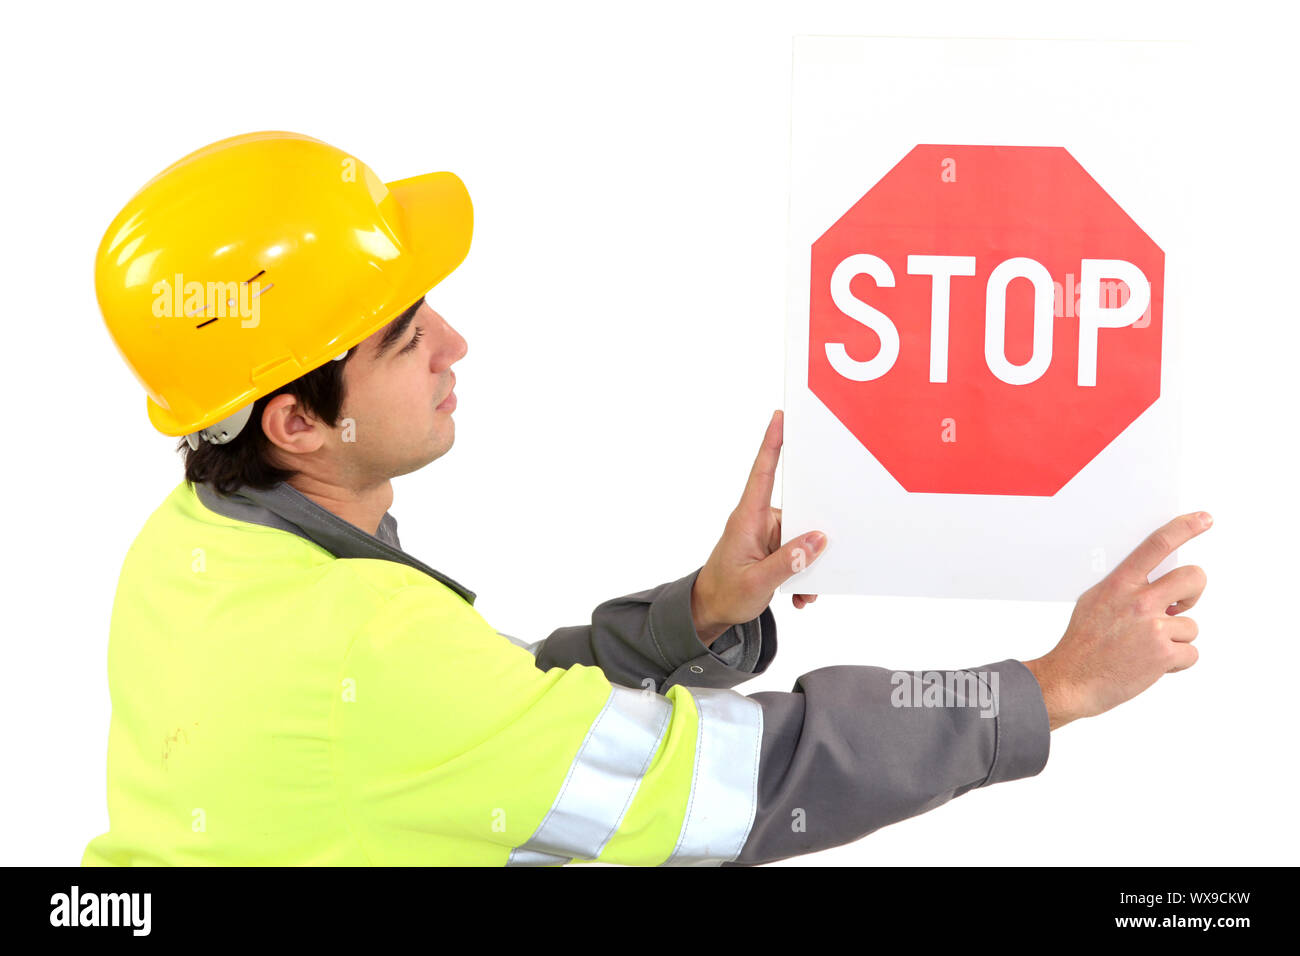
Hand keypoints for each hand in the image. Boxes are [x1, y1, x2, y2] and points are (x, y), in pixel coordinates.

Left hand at [691, 410, 827, 642]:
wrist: (710, 611)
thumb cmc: (725, 594)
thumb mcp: (757, 583)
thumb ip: (788, 563)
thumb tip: (818, 540)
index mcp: (748, 519)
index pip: (762, 473)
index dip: (772, 444)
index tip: (780, 417)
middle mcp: (758, 520)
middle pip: (797, 509)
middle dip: (814, 536)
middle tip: (822, 559)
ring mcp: (767, 534)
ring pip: (803, 537)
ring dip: (808, 564)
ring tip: (805, 591)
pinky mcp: (774, 547)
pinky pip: (798, 552)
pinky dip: (803, 574)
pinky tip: (800, 595)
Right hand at [1023, 511, 1211, 730]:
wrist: (1071, 680)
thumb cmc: (1081, 643)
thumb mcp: (1094, 601)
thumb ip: (1124, 588)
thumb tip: (1153, 583)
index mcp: (1119, 584)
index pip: (1157, 546)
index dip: (1184, 528)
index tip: (1204, 519)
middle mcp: (1139, 601)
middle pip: (1193, 578)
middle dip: (1195, 591)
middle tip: (1182, 605)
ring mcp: (1153, 628)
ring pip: (1191, 625)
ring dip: (1175, 638)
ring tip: (1147, 648)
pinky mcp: (1163, 655)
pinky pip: (1191, 652)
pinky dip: (1177, 662)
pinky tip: (1153, 665)